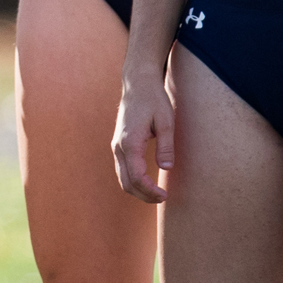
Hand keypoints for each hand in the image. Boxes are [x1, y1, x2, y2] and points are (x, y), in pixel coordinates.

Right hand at [113, 74, 173, 202]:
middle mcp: (118, 146)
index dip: (150, 191)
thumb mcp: (166, 121)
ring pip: (122, 178)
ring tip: (156, 194)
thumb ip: (166, 145)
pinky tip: (147, 182)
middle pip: (126, 182)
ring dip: (137, 190)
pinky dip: (133, 181)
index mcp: (130, 142)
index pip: (137, 176)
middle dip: (144, 195)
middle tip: (163, 198)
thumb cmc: (153, 100)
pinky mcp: (118, 144)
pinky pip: (122, 169)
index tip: (165, 195)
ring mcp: (116, 145)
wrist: (137, 84)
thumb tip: (166, 167)